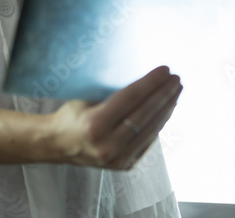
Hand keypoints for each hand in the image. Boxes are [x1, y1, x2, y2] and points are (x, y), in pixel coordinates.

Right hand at [48, 66, 181, 169]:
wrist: (58, 146)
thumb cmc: (70, 116)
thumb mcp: (86, 99)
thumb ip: (113, 95)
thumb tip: (144, 80)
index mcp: (94, 125)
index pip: (131, 98)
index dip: (151, 82)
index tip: (165, 69)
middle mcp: (108, 145)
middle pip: (145, 114)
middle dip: (164, 94)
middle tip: (176, 78)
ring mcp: (118, 159)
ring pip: (151, 130)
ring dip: (166, 108)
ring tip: (176, 91)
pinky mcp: (125, 165)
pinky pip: (148, 141)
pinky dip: (158, 123)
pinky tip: (166, 109)